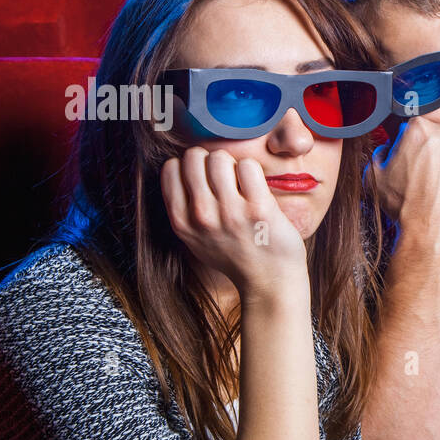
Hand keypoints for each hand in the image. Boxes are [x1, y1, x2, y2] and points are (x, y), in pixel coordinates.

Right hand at [161, 146, 307, 300]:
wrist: (269, 282)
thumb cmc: (235, 256)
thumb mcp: (195, 239)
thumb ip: (184, 209)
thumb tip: (179, 167)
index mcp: (182, 222)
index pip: (171, 168)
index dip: (190, 166)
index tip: (205, 178)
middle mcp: (201, 216)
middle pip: (194, 157)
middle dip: (210, 160)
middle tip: (226, 177)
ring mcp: (230, 212)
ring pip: (219, 158)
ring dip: (232, 163)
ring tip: (241, 182)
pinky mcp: (259, 209)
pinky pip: (248, 166)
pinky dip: (252, 170)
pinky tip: (256, 187)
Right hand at [365, 115, 439, 256]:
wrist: (434, 235)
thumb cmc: (405, 207)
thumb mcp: (375, 176)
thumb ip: (381, 153)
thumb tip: (389, 148)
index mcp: (419, 127)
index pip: (414, 129)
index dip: (410, 146)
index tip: (412, 162)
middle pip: (439, 136)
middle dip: (433, 152)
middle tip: (428, 177)